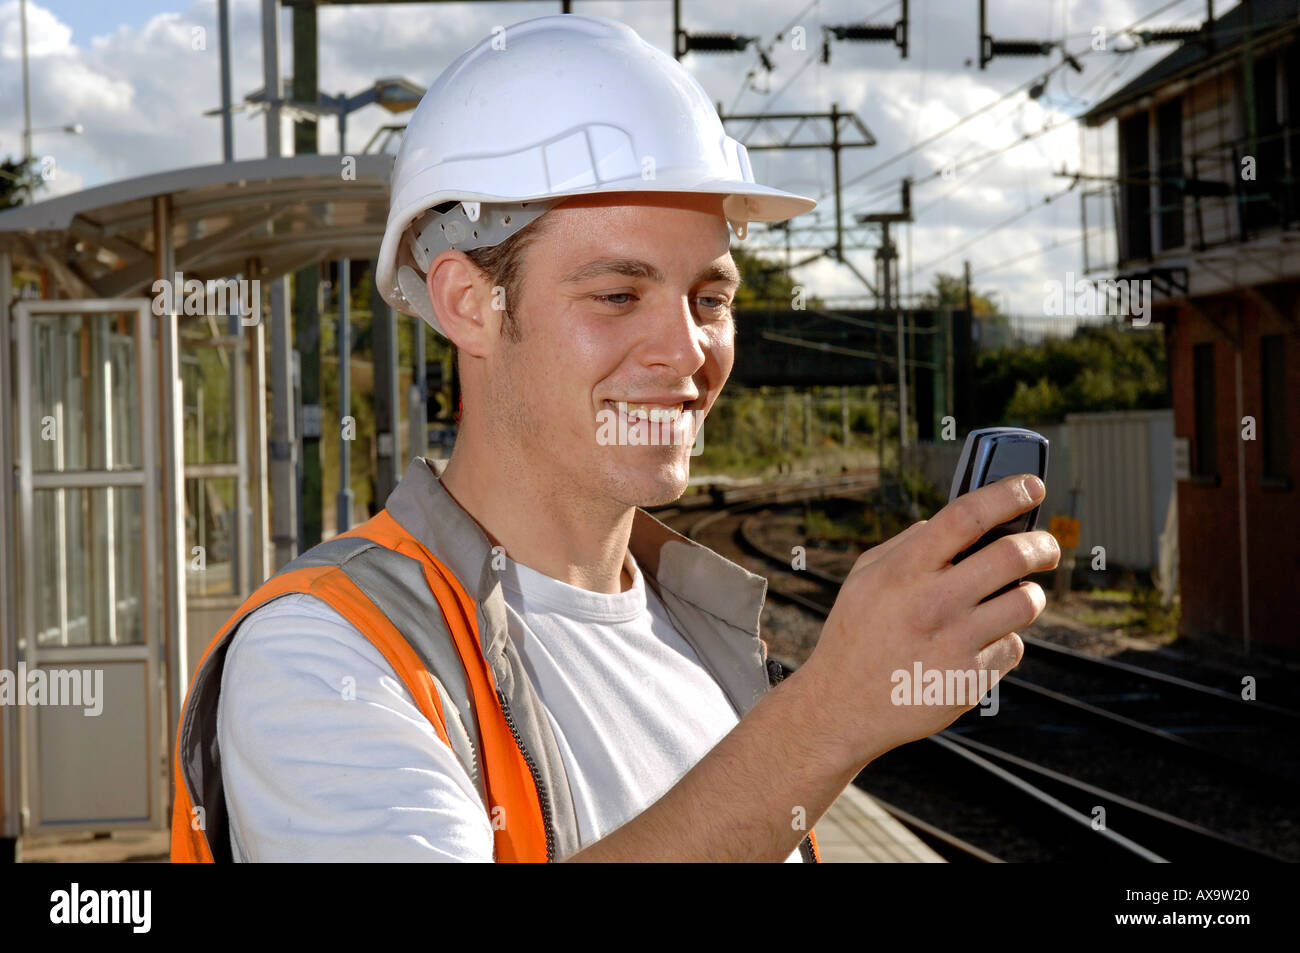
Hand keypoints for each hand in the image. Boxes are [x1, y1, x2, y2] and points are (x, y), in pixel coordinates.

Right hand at [800, 473, 1060, 766]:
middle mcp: (930, 604)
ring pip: (1025, 602)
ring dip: (1029, 594)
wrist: (840, 707)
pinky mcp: (970, 682)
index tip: (1031, 487)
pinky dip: (1003, 640)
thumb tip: (958, 522)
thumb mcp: (865, 578)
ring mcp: (953, 645)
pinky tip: (977, 644)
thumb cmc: (855, 634)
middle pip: (1012, 556)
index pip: (965, 517)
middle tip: (1047, 548)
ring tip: (1014, 597)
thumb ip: (907, 544)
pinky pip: (1012, 647)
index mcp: (903, 571)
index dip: (1006, 494)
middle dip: (1043, 545)